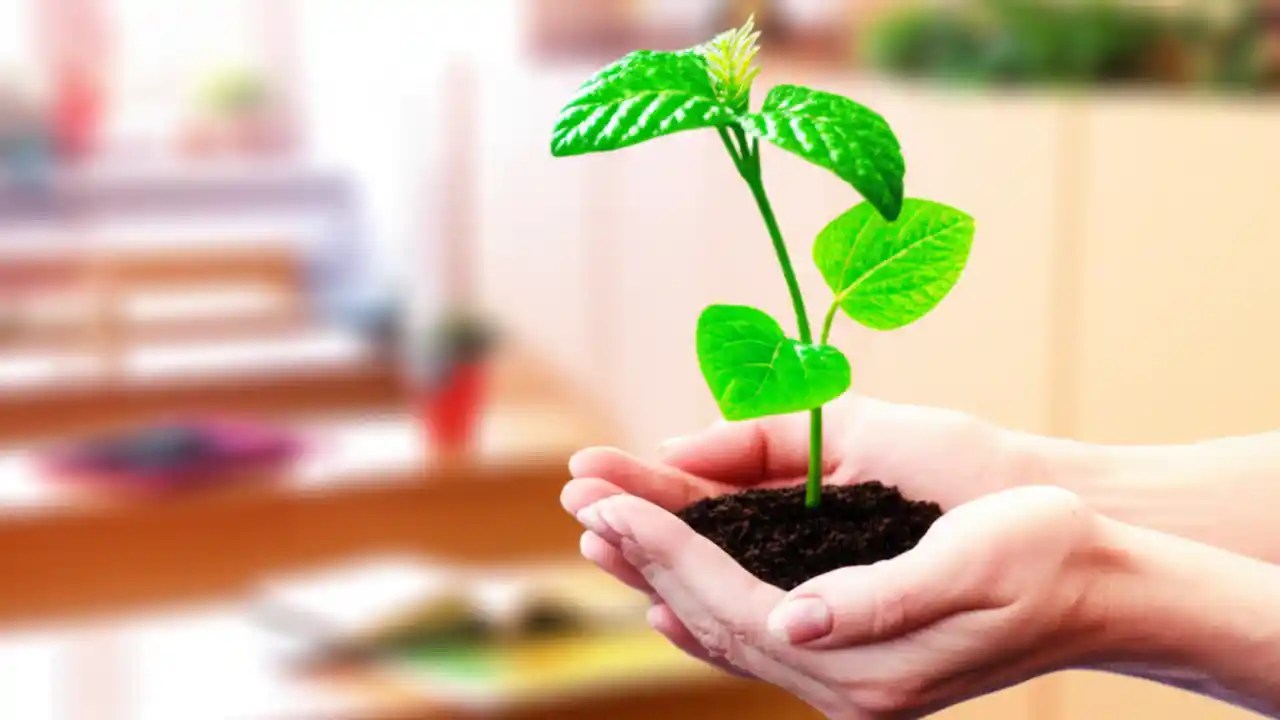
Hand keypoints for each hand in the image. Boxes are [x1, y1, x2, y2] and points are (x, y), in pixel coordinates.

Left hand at [560, 397, 1023, 669]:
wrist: (1105, 589)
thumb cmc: (1045, 556)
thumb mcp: (968, 565)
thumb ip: (875, 601)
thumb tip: (790, 622)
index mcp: (868, 664)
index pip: (733, 600)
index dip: (665, 548)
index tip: (607, 502)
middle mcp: (847, 684)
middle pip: (715, 616)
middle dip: (645, 558)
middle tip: (583, 505)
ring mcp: (849, 681)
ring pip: (726, 631)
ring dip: (662, 581)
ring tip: (604, 540)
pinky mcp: (857, 663)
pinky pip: (756, 640)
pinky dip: (704, 613)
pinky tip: (671, 600)